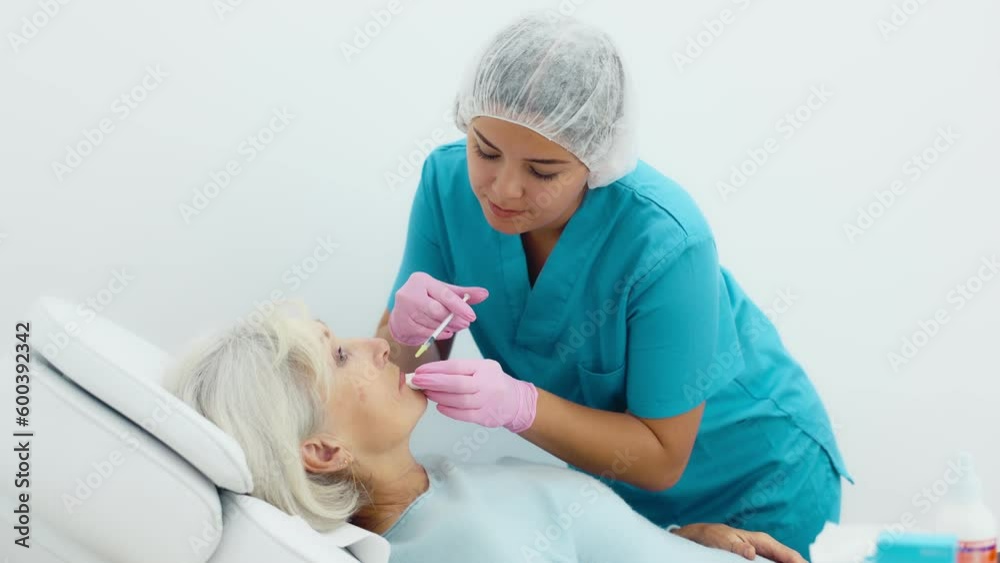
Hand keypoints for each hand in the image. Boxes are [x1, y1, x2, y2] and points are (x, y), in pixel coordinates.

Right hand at [388, 272, 488, 345]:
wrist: (401, 313)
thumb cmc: (427, 299)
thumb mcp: (443, 292)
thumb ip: (463, 294)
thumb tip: (485, 294)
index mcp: (421, 280)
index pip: (444, 294)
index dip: (460, 306)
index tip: (472, 315)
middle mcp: (409, 293)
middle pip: (437, 310)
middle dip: (454, 319)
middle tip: (466, 324)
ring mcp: (403, 310)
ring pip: (432, 323)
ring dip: (448, 327)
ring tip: (457, 327)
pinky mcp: (402, 324)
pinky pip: (425, 333)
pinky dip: (438, 334)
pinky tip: (446, 333)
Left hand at [412, 359, 537, 432]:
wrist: (516, 402)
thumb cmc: (493, 382)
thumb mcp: (483, 368)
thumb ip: (462, 370)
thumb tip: (433, 372)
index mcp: (485, 368)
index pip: (456, 367)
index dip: (436, 369)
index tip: (420, 370)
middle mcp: (487, 384)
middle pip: (456, 384)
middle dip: (433, 382)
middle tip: (417, 381)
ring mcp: (487, 402)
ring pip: (458, 400)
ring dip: (439, 396)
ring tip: (426, 393)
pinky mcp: (485, 417)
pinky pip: (464, 415)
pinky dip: (449, 411)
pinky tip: (439, 406)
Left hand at [670, 523, 806, 562]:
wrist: (705, 536)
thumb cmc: (715, 536)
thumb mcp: (724, 541)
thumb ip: (737, 546)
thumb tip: (750, 552)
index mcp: (762, 540)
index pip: (787, 553)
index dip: (799, 562)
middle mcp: (766, 547)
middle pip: (789, 559)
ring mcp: (764, 554)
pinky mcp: (759, 560)